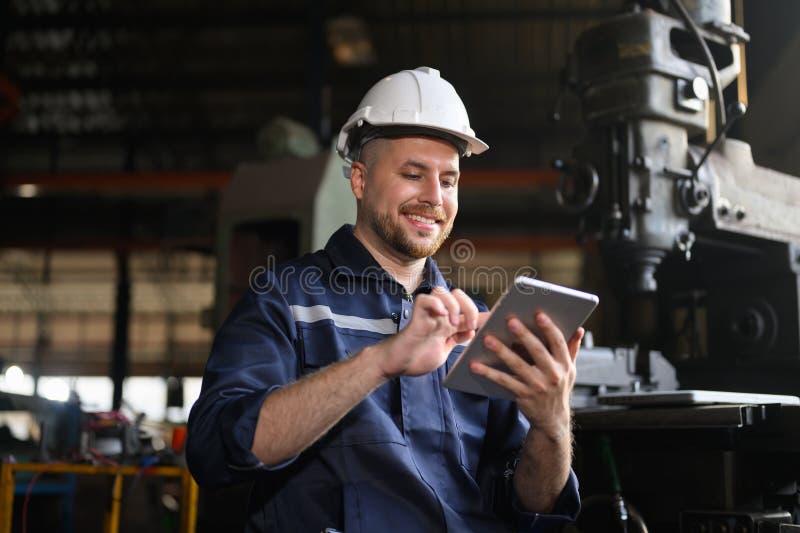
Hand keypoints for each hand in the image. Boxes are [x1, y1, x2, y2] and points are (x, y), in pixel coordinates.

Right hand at [378, 287, 478, 378]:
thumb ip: (457, 340)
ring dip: (453, 305)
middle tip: (469, 325)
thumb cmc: (418, 358)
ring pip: (443, 292)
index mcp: (449, 324)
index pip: (469, 311)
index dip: (484, 314)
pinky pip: (424, 299)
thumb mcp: (445, 350)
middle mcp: (440, 316)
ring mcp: (428, 314)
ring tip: (453, 324)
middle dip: (469, 307)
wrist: (398, 365)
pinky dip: (435, 303)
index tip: (499, 316)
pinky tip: (440, 314)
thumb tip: (474, 331)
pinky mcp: (416, 316)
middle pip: (458, 295)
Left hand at [469, 312, 583, 438]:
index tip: (539, 314)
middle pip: (537, 351)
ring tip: (487, 339)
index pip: (558, 342)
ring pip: (517, 365)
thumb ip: (571, 349)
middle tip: (510, 320)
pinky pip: (503, 381)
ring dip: (502, 351)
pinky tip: (475, 364)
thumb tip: (579, 329)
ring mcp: (538, 386)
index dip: (549, 328)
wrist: (552, 419)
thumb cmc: (558, 388)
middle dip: (524, 335)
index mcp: (565, 365)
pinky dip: (488, 373)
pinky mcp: (523, 395)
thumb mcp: (569, 370)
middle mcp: (553, 375)